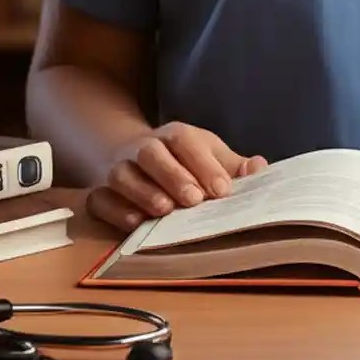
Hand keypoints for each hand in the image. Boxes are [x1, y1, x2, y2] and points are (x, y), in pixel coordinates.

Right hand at [86, 122, 266, 230]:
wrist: (133, 157)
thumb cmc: (184, 161)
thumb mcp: (210, 156)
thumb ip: (234, 166)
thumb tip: (260, 168)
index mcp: (174, 136)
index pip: (186, 142)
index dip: (204, 165)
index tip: (222, 191)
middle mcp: (143, 148)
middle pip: (151, 154)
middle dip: (172, 176)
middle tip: (193, 200)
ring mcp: (118, 169)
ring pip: (122, 175)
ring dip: (143, 192)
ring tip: (165, 210)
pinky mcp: (99, 191)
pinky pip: (100, 199)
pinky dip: (115, 210)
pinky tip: (135, 223)